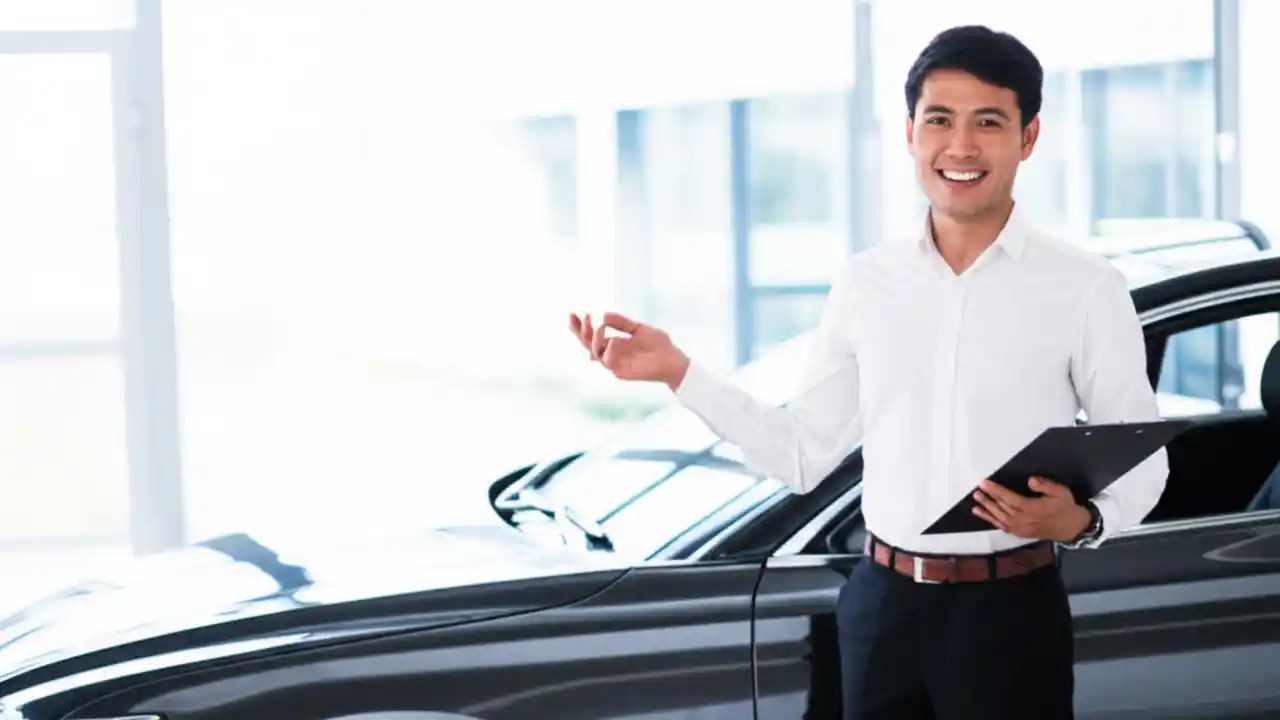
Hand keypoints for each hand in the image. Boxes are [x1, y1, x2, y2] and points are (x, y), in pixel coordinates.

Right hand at [568, 312, 689, 388]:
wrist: (673, 360)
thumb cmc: (659, 345)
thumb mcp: (638, 328)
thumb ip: (621, 322)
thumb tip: (603, 314)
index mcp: (613, 343)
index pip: (592, 335)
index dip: (580, 326)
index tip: (572, 314)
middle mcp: (611, 354)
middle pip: (587, 344)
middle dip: (579, 331)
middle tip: (576, 318)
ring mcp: (614, 363)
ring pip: (594, 352)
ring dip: (592, 338)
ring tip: (595, 325)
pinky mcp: (621, 372)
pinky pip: (608, 361)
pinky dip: (608, 349)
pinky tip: (613, 340)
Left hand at [972, 476, 1090, 541]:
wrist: (1073, 527)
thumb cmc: (1065, 507)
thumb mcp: (1060, 491)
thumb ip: (1044, 485)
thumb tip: (1030, 481)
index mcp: (1032, 508)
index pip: (1009, 498)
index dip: (995, 490)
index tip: (984, 483)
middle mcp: (1023, 520)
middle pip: (1001, 508)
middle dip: (988, 499)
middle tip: (976, 491)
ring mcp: (1021, 528)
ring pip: (1000, 518)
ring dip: (987, 510)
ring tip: (976, 503)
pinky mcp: (1021, 533)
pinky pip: (1004, 527)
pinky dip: (993, 521)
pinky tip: (984, 515)